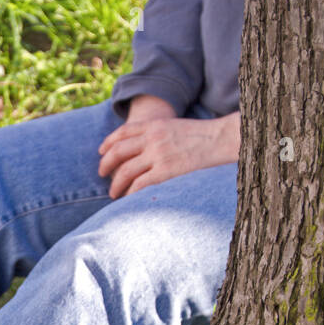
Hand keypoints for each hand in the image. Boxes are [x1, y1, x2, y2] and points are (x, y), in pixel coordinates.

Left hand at [98, 110, 239, 198]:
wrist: (222, 139)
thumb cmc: (202, 136)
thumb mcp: (175, 127)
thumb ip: (158, 134)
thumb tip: (144, 146)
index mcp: (155, 125)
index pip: (123, 132)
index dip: (108, 142)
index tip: (101, 152)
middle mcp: (152, 138)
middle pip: (118, 151)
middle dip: (105, 164)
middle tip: (101, 175)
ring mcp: (158, 155)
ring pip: (125, 171)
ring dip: (115, 184)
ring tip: (113, 194)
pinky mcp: (165, 171)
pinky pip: (139, 185)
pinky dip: (130, 193)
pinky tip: (128, 199)